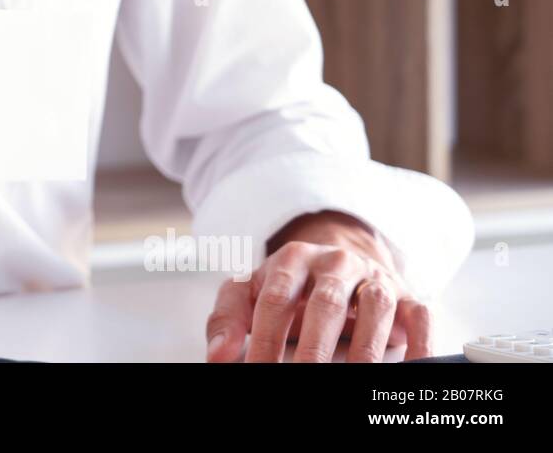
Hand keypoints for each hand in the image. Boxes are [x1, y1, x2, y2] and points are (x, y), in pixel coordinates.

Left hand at [205, 210, 431, 362]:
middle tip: (305, 378)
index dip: (266, 339)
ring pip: (375, 307)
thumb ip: (228, 320)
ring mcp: (373, 278)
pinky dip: (420, 343)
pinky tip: (413, 367)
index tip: (258, 371)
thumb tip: (218, 355)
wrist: (339, 257)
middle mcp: (335, 264)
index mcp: (292, 259)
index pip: (275, 300)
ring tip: (352, 379)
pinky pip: (419, 316)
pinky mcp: (407, 296)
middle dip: (314, 348)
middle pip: (324, 304)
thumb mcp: (250, 292)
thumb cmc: (289, 285)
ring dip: (365, 349)